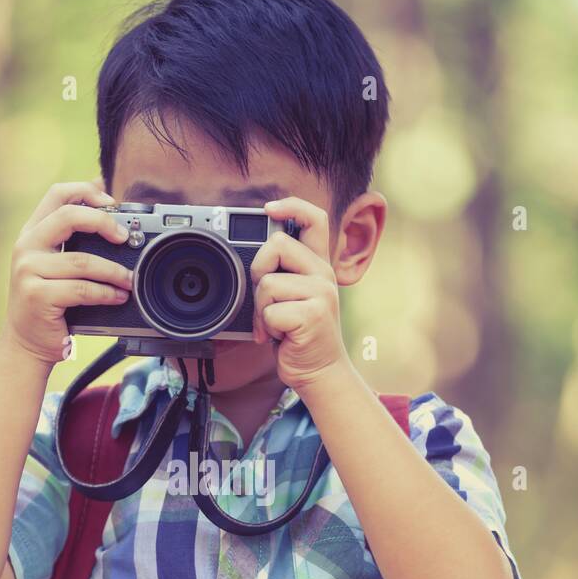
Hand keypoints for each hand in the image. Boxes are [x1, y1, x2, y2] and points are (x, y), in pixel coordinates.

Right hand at [4, 180, 132, 365]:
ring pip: (82, 260)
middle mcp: (26, 247)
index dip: (87, 191)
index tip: (112, 203)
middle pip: (69, 217)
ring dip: (114, 271)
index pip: (57, 194)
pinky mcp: (37, 296)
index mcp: (32, 233)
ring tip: (130, 280)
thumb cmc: (49, 305)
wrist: (26, 344)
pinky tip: (118, 297)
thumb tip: (115, 222)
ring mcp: (28, 271)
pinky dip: (106, 293)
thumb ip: (73, 243)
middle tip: (125, 238)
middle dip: (104, 223)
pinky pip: (82, 289)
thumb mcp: (54, 267)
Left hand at [250, 196, 352, 392]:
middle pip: (278, 244)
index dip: (292, 206)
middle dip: (258, 270)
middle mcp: (324, 274)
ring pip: (268, 283)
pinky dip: (266, 329)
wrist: (320, 372)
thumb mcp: (294, 298)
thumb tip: (253, 254)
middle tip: (263, 299)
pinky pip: (270, 311)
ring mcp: (321, 294)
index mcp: (319, 266)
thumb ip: (283, 273)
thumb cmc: (300, 336)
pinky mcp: (312, 315)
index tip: (269, 209)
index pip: (315, 218)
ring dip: (260, 309)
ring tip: (274, 325)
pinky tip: (279, 338)